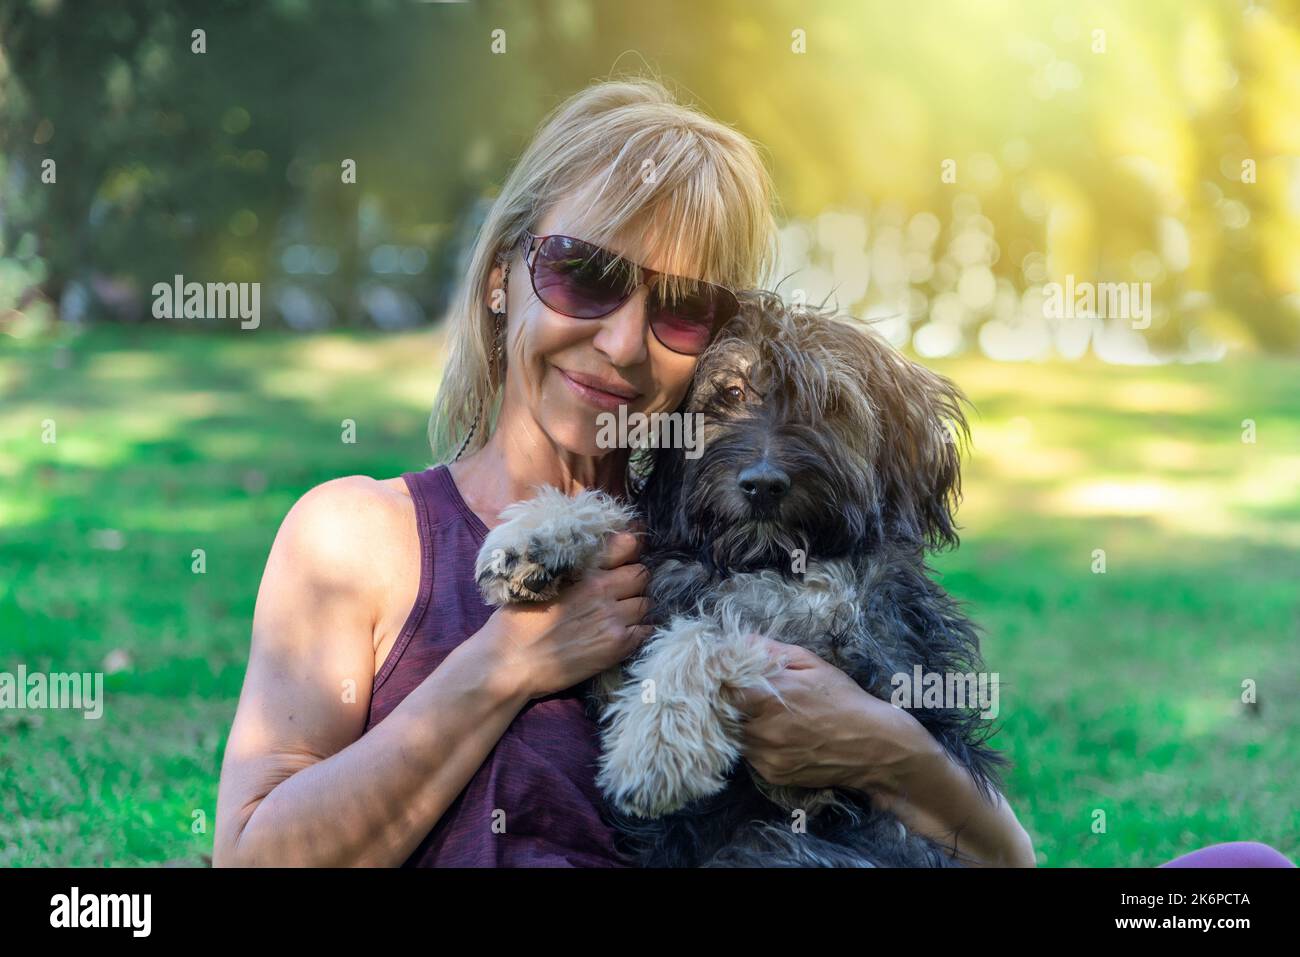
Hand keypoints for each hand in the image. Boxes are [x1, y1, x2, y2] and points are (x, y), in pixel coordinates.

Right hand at [478, 531, 651, 699]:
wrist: (510, 662)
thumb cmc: (515, 622)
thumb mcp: (538, 580)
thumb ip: (570, 568)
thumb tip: (588, 562)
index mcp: (583, 571)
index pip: (627, 546)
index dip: (631, 550)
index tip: (626, 557)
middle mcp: (603, 590)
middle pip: (641, 576)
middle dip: (633, 581)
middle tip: (621, 591)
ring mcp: (613, 619)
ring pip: (645, 603)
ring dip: (636, 606)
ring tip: (621, 615)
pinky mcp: (617, 646)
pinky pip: (645, 631)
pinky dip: (640, 630)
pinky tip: (624, 634)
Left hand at [730, 636, 938, 792]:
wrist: (874, 746)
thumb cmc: (844, 699)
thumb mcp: (812, 664)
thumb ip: (772, 651)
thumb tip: (741, 642)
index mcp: (771, 697)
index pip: (723, 689)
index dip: (722, 681)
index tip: (727, 677)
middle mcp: (764, 730)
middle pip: (726, 714)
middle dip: (732, 704)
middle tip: (748, 697)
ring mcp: (767, 755)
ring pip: (737, 737)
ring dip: (744, 726)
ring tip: (766, 717)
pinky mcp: (773, 774)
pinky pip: (751, 757)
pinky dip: (758, 746)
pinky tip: (779, 737)